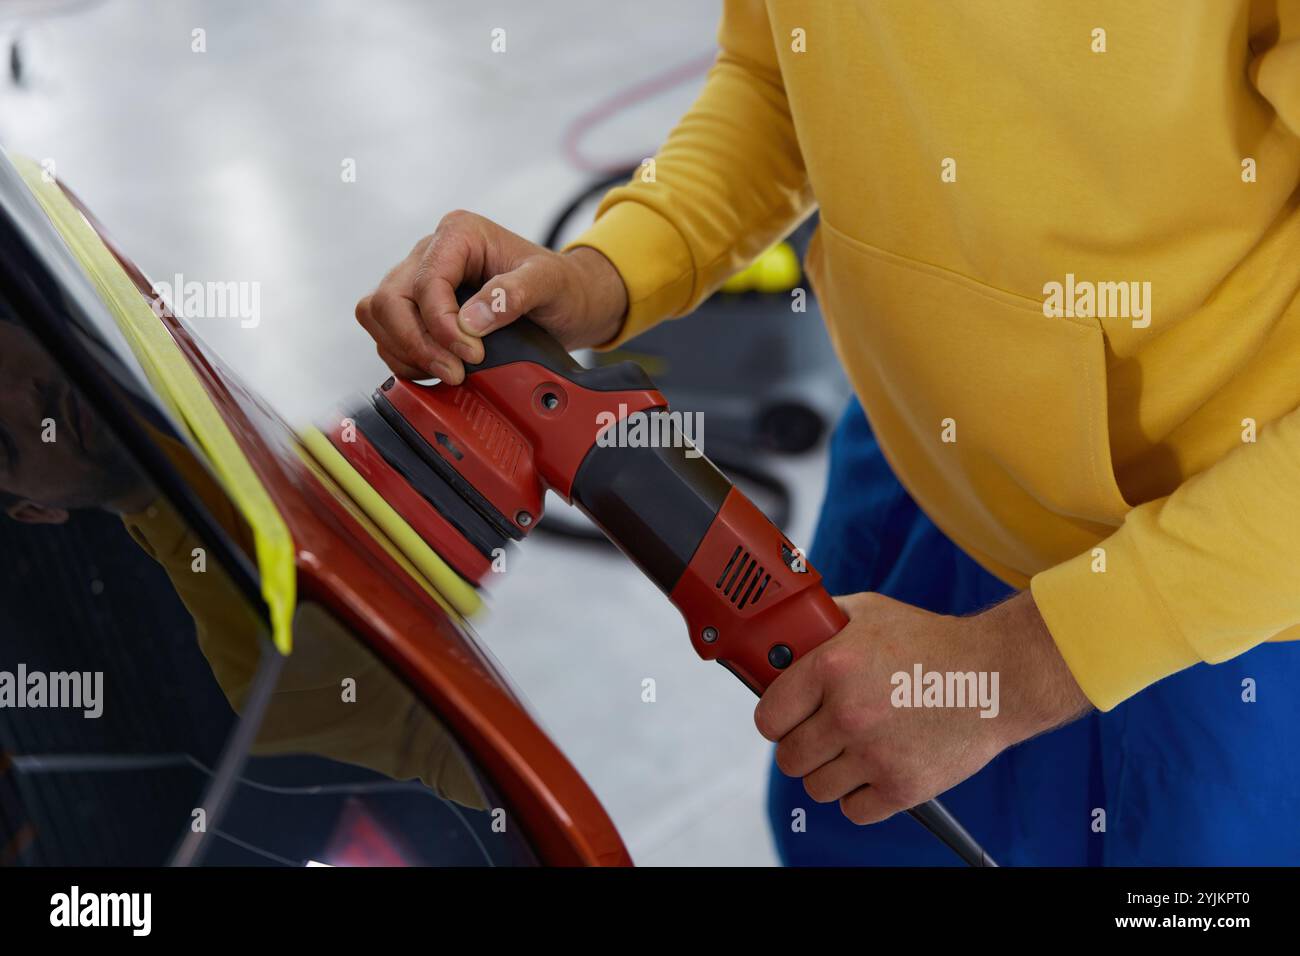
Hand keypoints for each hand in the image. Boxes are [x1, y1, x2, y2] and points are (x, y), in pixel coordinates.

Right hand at [354, 210, 627, 382]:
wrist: (567, 302)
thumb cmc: (561, 287)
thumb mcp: (549, 284)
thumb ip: (514, 294)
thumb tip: (471, 321)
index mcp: (459, 234)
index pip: (426, 282)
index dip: (442, 326)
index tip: (473, 354)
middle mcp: (431, 252)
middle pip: (388, 299)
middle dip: (416, 343)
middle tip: (454, 372)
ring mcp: (418, 280)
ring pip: (378, 316)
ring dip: (406, 352)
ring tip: (447, 373)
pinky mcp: (417, 308)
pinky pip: (387, 334)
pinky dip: (404, 358)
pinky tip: (436, 370)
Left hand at [755, 590, 1091, 824]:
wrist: (997, 676)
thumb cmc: (933, 644)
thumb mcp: (870, 612)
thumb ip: (822, 624)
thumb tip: (786, 638)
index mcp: (831, 667)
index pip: (768, 717)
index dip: (776, 718)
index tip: (788, 717)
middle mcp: (848, 713)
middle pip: (789, 758)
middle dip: (801, 746)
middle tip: (822, 733)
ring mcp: (875, 754)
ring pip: (817, 788)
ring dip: (830, 773)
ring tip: (852, 750)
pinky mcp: (902, 786)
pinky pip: (854, 811)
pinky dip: (861, 797)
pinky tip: (875, 769)